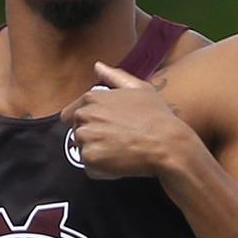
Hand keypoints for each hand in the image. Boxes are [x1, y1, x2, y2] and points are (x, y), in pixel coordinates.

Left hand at [64, 63, 195, 180]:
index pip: (70, 113)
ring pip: (82, 150)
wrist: (166, 143)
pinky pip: (90, 168)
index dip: (88, 122)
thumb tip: (98, 67)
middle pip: (76, 132)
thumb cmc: (156, 116)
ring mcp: (86, 137)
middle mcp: (85, 116)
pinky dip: (103, 170)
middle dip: (93, 137)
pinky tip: (120, 162)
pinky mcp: (91, 158)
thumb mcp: (139, 88)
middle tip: (117, 139)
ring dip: (98, 153)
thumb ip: (115, 76)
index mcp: (92, 98)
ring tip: (120, 151)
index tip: (104, 127)